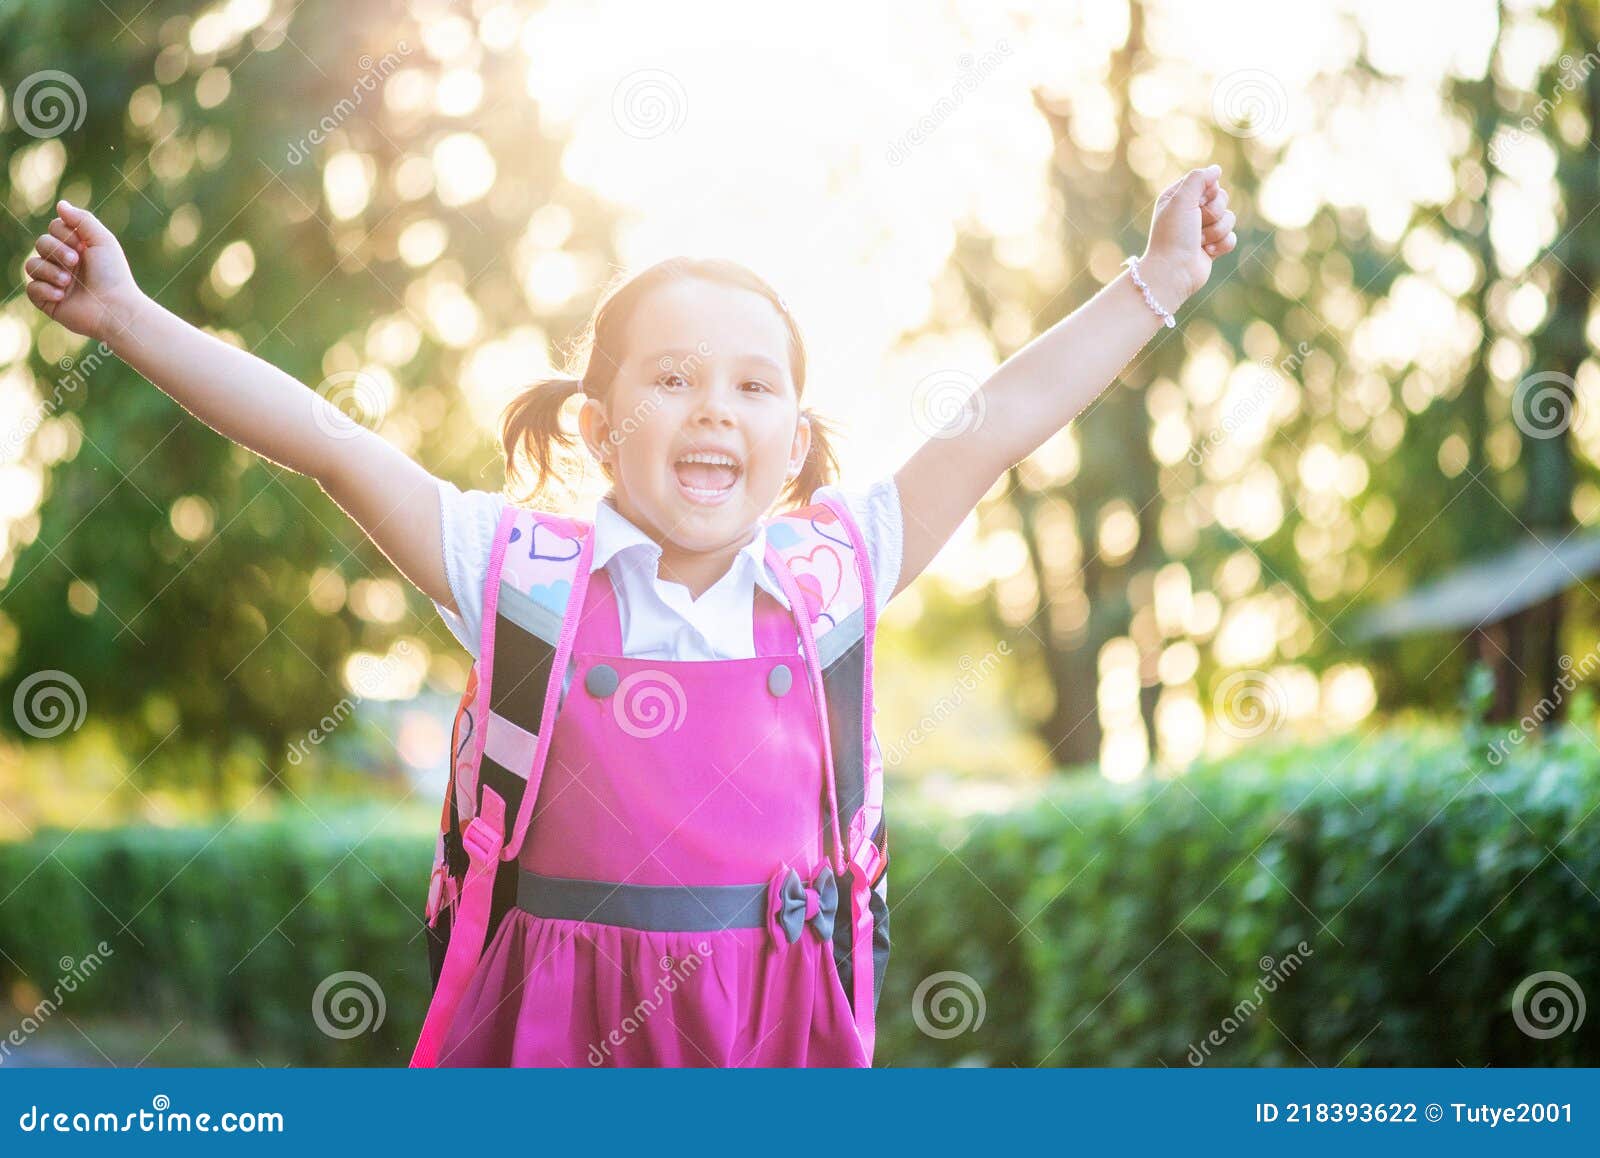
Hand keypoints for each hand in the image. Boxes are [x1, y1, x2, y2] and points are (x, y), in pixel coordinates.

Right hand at [24, 199, 143, 343]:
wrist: (115, 309)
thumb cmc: (112, 274)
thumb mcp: (102, 240)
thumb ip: (82, 220)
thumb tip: (61, 204)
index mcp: (77, 247)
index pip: (54, 228)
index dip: (63, 233)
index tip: (82, 246)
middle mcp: (64, 263)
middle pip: (41, 243)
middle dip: (56, 250)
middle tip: (76, 262)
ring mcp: (55, 281)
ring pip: (32, 265)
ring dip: (50, 271)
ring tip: (68, 282)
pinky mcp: (48, 301)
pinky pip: (31, 288)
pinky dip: (45, 289)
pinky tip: (62, 296)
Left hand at [1139, 163, 1236, 307]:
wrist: (1173, 272)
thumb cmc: (1173, 235)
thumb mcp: (1181, 200)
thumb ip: (1198, 179)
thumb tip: (1216, 169)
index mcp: (1179, 197)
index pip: (1208, 182)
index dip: (1208, 193)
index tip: (1196, 204)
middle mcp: (1190, 211)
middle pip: (1222, 199)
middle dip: (1213, 213)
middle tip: (1197, 224)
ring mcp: (1202, 230)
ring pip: (1229, 218)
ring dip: (1216, 231)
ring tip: (1199, 242)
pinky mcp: (1212, 246)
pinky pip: (1231, 237)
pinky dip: (1221, 246)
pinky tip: (1206, 253)